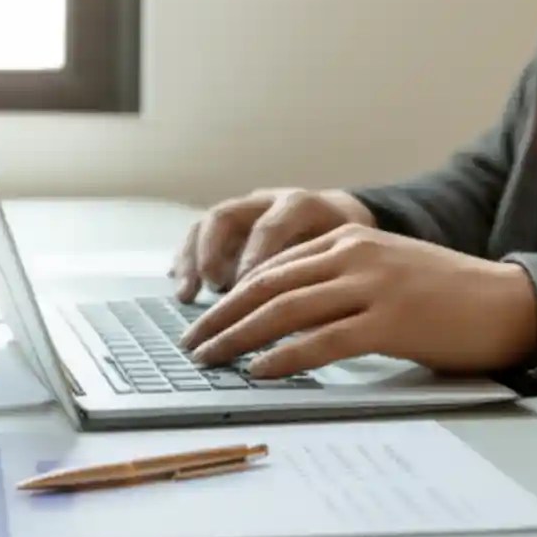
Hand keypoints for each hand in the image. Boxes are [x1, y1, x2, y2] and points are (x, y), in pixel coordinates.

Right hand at [169, 189, 375, 301]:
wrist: (350, 222)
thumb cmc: (353, 253)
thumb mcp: (350, 266)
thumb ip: (327, 288)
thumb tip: (305, 335)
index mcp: (302, 206)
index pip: (271, 226)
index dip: (253, 257)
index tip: (244, 289)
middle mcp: (268, 201)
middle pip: (226, 217)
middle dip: (212, 255)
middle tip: (211, 290)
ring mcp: (245, 210)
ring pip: (206, 225)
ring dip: (193, 260)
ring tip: (188, 296)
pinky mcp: (231, 225)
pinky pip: (198, 236)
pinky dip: (187, 262)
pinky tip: (184, 291)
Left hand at [179, 224, 536, 376]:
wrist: (507, 304)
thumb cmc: (443, 298)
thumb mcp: (381, 274)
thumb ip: (333, 285)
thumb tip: (277, 321)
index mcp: (347, 237)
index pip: (271, 267)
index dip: (229, 297)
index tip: (203, 322)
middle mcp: (353, 253)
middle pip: (267, 285)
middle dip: (221, 317)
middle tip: (191, 344)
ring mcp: (372, 285)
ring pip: (285, 310)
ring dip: (239, 338)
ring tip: (212, 360)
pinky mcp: (390, 321)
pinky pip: (322, 340)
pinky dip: (285, 357)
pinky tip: (259, 371)